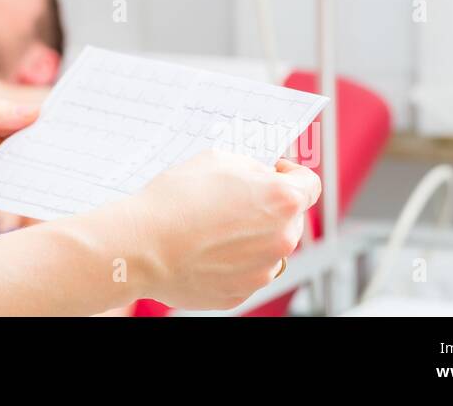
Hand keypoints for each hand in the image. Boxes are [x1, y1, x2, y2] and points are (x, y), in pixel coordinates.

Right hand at [122, 150, 320, 310]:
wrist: (142, 246)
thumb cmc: (174, 201)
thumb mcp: (217, 159)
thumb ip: (251, 169)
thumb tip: (259, 177)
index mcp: (282, 200)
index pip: (309, 184)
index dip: (291, 173)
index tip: (274, 173)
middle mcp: (281, 239)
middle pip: (288, 218)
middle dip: (267, 207)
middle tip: (231, 199)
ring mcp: (262, 271)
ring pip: (268, 247)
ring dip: (250, 236)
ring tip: (211, 226)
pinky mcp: (242, 293)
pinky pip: (246, 271)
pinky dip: (232, 260)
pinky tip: (204, 248)